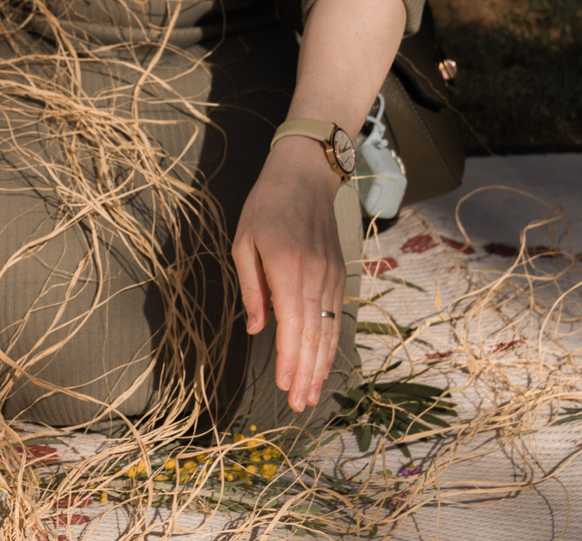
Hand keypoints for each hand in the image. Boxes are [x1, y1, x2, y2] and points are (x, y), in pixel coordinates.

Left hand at [230, 138, 346, 413]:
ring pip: (327, 330)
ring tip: (312, 396)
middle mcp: (314, 276)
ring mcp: (330, 277)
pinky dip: (330, 344)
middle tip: (299, 406)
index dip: (288, 359)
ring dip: (320, 366)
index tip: (284, 387)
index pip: (291, 325)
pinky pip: (334, 317)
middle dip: (306, 374)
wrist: (306, 177)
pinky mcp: (338, 275)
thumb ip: (251, 287)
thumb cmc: (266, 206)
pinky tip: (323, 364)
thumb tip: (257, 329)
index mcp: (287, 268)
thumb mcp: (244, 241)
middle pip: (312, 335)